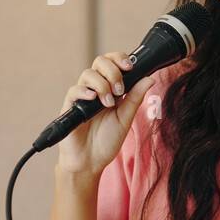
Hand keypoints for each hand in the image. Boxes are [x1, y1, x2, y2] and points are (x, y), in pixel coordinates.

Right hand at [56, 52, 156, 177]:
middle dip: (113, 70)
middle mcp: (96, 89)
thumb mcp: (126, 117)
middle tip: (120, 89)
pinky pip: (74, 90)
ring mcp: (82, 96)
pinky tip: (94, 98)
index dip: (120, 59)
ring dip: (102, 84)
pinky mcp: (70, 106)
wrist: (91, 161)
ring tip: (109, 102)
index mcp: (111, 88)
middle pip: (99, 62)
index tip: (130, 67)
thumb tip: (150, 79)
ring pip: (88, 74)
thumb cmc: (107, 140)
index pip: (113, 63)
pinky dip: (84, 91)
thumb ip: (135, 98)